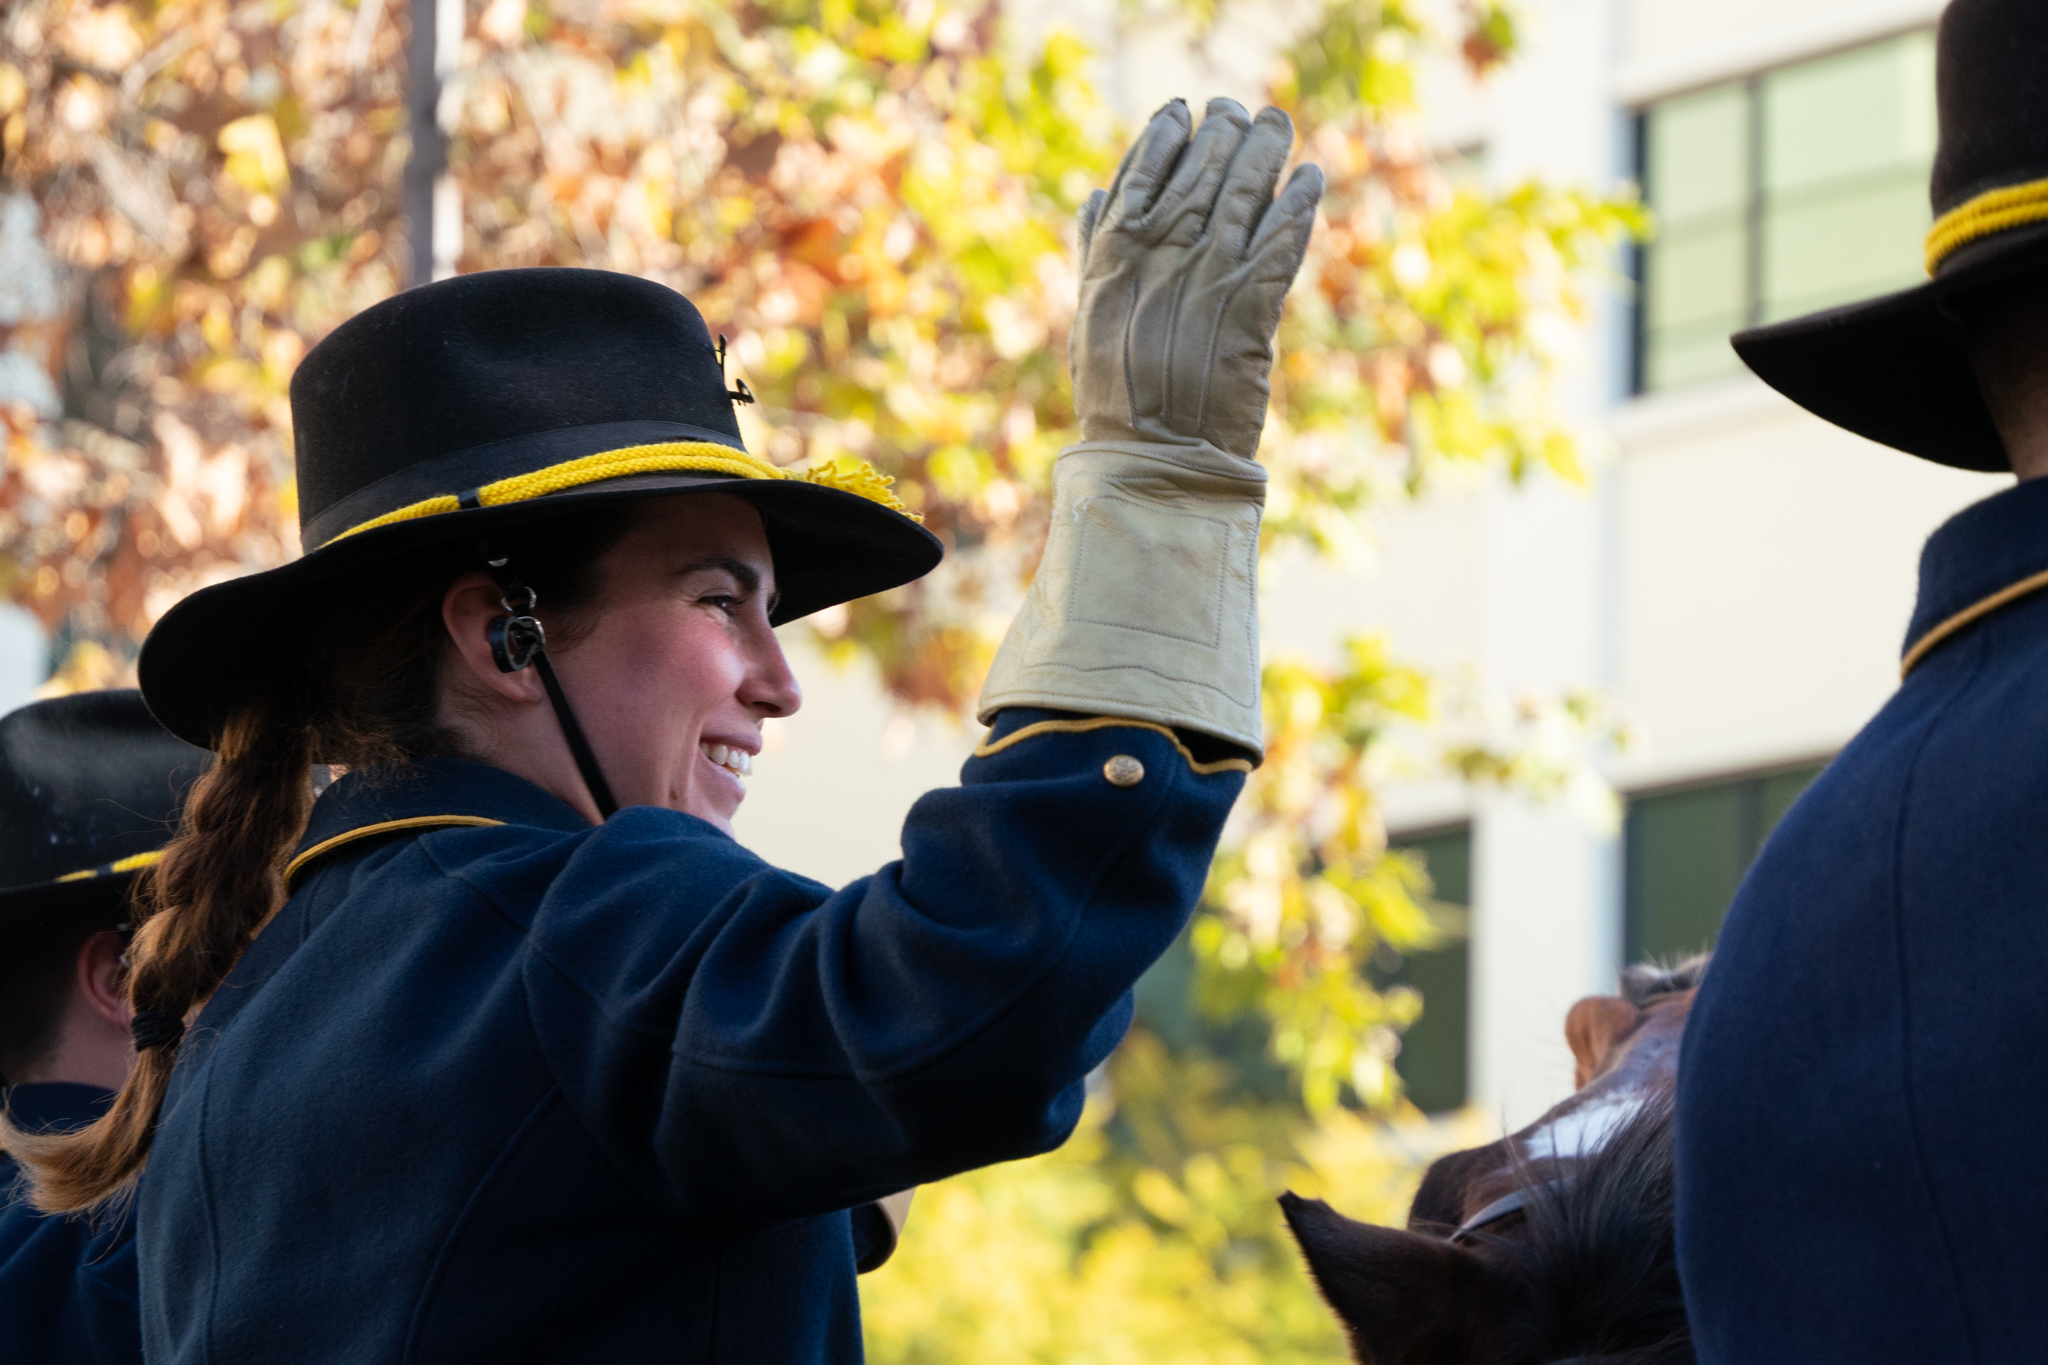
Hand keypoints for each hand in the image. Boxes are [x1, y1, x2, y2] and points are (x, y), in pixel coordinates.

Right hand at [1069, 98, 1324, 461]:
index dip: (1165, 134)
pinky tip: (1310, 177)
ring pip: (1245, 193)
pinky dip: (1300, 203)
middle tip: (1240, 112)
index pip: (1142, 173)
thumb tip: (1096, 197)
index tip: (1182, 109)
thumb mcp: (1089, 321)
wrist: (1156, 462)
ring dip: (1266, 151)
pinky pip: (1283, 239)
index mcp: (1114, 259)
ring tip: (1276, 126)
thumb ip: (1093, 257)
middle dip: (1224, 133)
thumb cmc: (1119, 400)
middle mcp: (1161, 258)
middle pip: (1200, 172)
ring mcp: (1208, 279)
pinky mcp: (1252, 307)